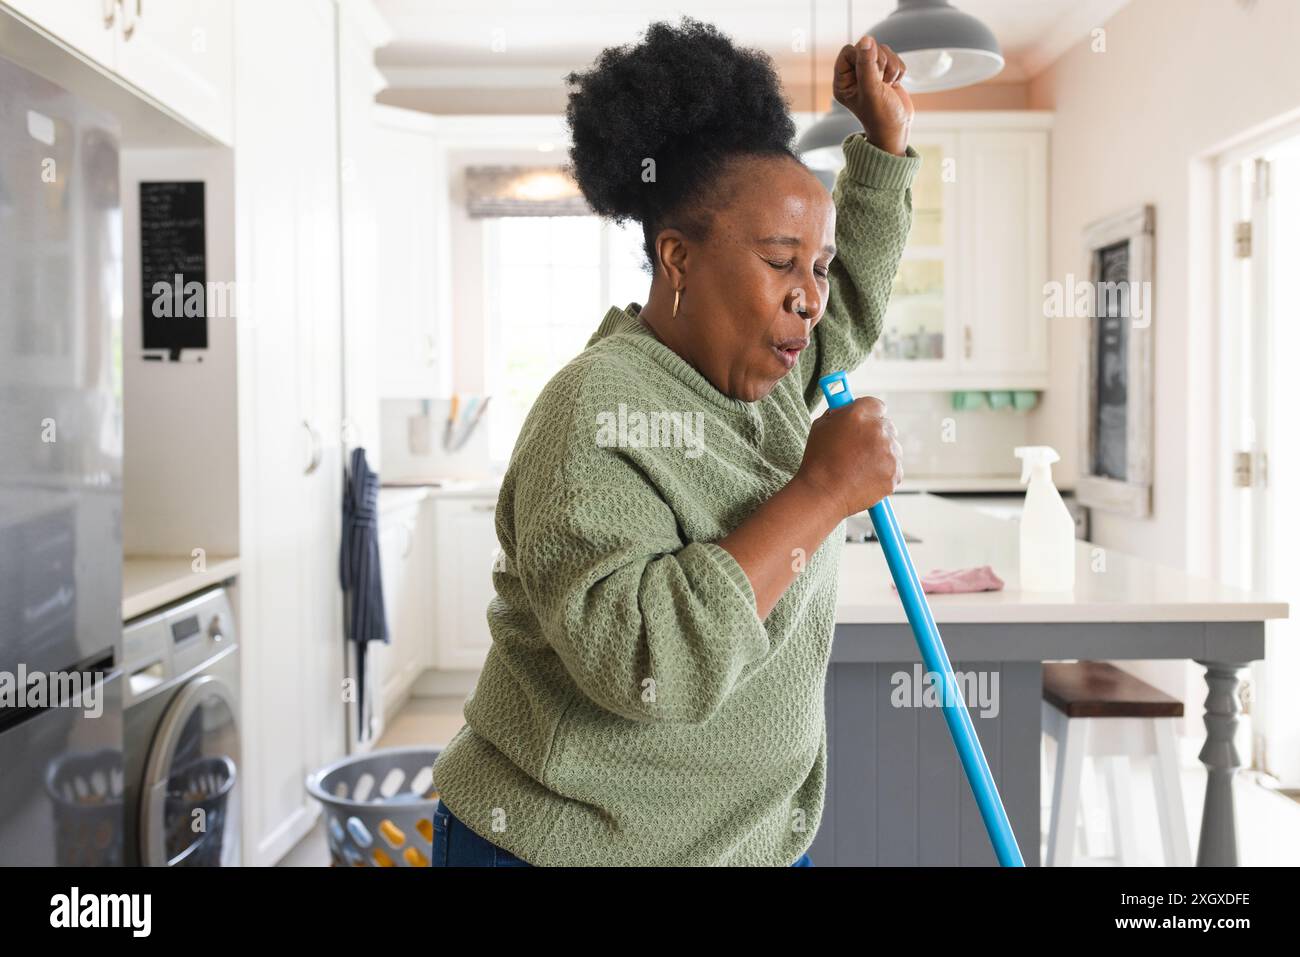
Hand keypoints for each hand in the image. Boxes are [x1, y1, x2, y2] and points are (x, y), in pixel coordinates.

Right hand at [795, 396, 902, 518]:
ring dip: (880, 454)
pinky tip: (864, 478)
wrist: (821, 493)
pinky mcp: (895, 473)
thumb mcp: (822, 426)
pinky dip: (883, 473)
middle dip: (875, 435)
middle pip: (887, 426)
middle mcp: (878, 430)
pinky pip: (894, 468)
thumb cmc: (817, 461)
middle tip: (859, 449)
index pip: (876, 405)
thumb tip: (850, 408)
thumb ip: (840, 413)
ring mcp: (889, 452)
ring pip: (892, 448)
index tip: (865, 422)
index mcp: (859, 414)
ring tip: (858, 467)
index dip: (870, 415)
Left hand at [832, 35, 913, 155]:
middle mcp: (854, 76)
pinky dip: (898, 71)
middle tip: (881, 81)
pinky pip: (895, 58)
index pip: (848, 51)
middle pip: (867, 48)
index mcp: (842, 81)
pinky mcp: (885, 74)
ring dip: (890, 67)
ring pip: (883, 51)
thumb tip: (866, 39)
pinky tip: (894, 85)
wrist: (898, 129)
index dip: (862, 55)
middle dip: (879, 62)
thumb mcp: (871, 89)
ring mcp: (870, 74)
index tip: (871, 70)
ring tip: (888, 85)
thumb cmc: (880, 115)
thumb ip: (867, 64)